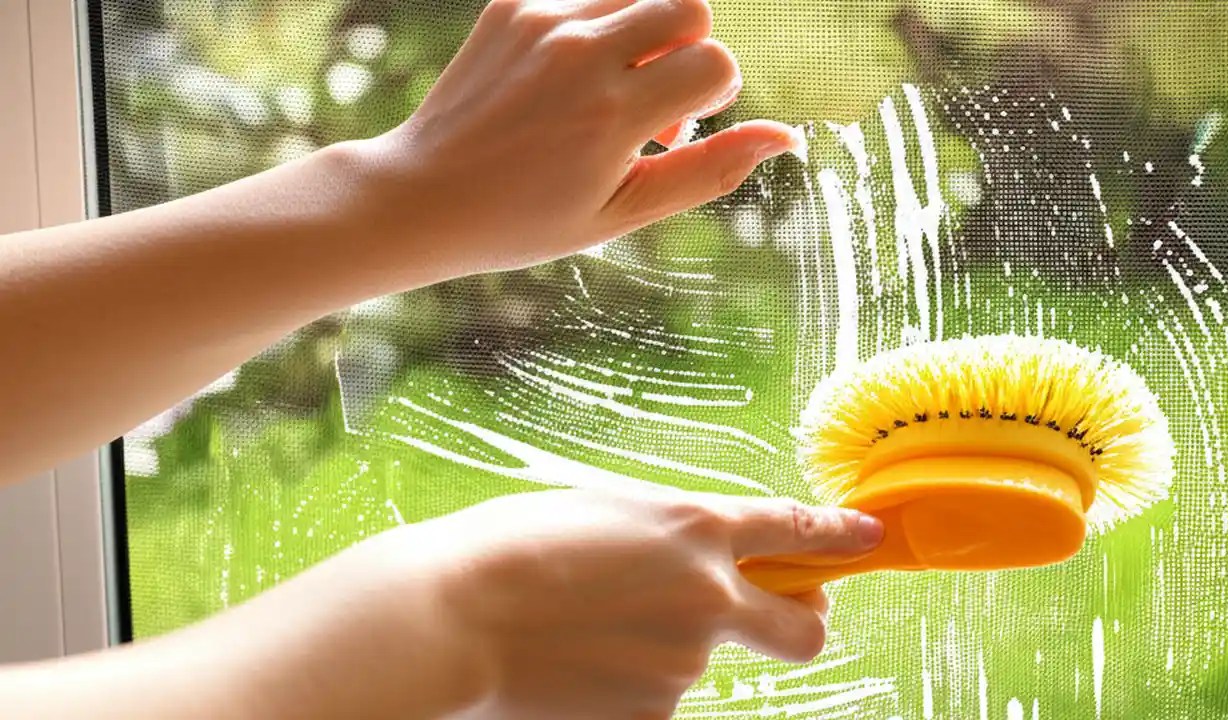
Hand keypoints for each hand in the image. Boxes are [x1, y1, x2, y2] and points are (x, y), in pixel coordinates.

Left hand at [357, 0, 799, 280]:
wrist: (423, 196)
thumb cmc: (526, 219)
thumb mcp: (623, 214)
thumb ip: (706, 171)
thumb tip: (785, 137)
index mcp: (613, 116)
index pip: (716, 63)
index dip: (715, 94)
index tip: (679, 127)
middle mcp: (582, 57)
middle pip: (690, 4)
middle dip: (689, 49)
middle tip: (650, 99)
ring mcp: (544, 23)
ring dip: (646, 28)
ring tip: (612, 82)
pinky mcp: (514, 4)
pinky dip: (597, 24)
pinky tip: (567, 74)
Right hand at [382, 488, 883, 718]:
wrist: (450, 621)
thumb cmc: (509, 548)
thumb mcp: (603, 513)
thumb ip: (667, 536)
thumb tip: (698, 558)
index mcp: (696, 527)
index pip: (794, 527)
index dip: (840, 532)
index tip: (869, 535)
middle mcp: (709, 597)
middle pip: (803, 626)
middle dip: (803, 617)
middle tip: (770, 610)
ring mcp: (684, 664)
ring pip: (702, 660)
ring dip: (664, 645)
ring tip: (585, 628)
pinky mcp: (652, 717)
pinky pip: (655, 700)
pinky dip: (627, 685)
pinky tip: (575, 667)